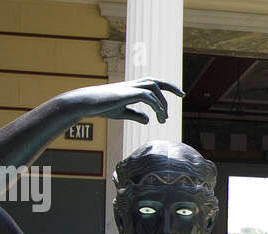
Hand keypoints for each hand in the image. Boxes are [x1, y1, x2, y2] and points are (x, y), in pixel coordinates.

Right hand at [57, 78, 183, 124]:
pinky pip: (146, 95)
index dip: (166, 87)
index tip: (179, 94)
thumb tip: (148, 120)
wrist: (85, 103)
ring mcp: (129, 88)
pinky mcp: (125, 93)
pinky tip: (157, 115)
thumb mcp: (122, 113)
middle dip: (170, 86)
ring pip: (153, 87)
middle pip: (156, 81)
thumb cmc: (100, 107)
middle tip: (183, 95)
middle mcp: (132, 85)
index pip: (153, 83)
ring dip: (162, 103)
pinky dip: (155, 104)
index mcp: (131, 88)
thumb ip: (136, 115)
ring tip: (163, 119)